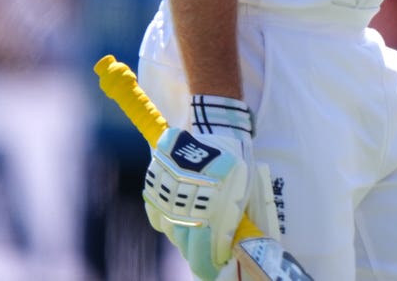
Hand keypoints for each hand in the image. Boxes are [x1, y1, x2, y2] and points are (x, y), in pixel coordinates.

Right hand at [142, 95, 254, 280]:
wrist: (212, 129)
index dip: (207, 265)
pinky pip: (159, 219)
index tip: (211, 271)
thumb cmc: (234, 160)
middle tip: (207, 250)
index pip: (203, 252)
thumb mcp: (242, 189)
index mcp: (211, 210)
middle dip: (198, 250)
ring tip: (196, 223)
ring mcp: (166, 200)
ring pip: (172, 232)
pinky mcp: (153, 191)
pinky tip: (181, 213)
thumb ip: (235, 218)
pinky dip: (168, 221)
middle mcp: (185, 208)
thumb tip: (236, 246)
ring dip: (184, 234)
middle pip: (186, 245)